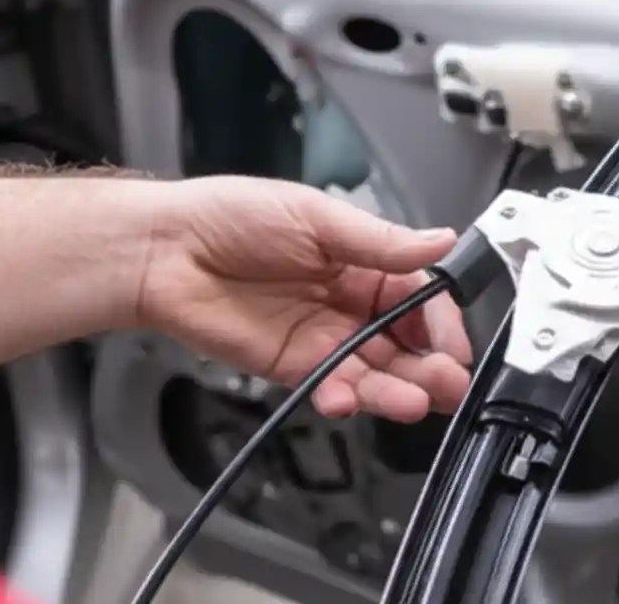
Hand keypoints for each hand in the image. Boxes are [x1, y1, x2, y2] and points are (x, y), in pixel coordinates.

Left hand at [137, 176, 472, 422]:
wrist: (164, 252)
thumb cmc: (230, 216)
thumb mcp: (316, 217)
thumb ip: (380, 242)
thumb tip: (441, 241)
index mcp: (363, 261)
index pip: (420, 297)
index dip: (441, 323)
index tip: (455, 345)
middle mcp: (351, 302)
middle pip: (406, 342)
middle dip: (431, 366)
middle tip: (449, 385)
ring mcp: (324, 338)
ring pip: (375, 372)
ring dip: (399, 390)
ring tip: (416, 402)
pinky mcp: (293, 367)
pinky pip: (331, 388)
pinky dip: (346, 399)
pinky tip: (351, 399)